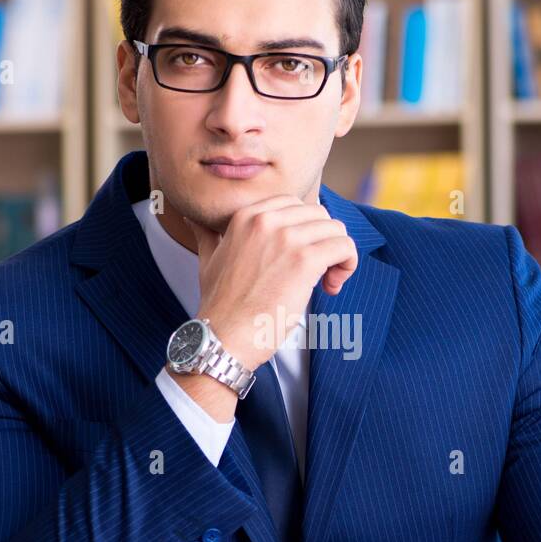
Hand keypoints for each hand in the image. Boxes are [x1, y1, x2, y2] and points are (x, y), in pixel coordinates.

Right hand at [184, 196, 357, 371]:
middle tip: (318, 272)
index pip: (294, 204)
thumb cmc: (220, 306)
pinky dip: (347, 265)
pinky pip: (344, 247)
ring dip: (338, 255)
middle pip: (318, 214)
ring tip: (326, 281)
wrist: (222, 337)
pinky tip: (332, 286)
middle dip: (324, 241)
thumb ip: (207, 235)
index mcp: (246, 216)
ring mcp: (286, 239)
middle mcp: (266, 220)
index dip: (304, 230)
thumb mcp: (208, 260)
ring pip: (335, 229)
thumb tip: (193, 219)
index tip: (299, 257)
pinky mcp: (304, 261)